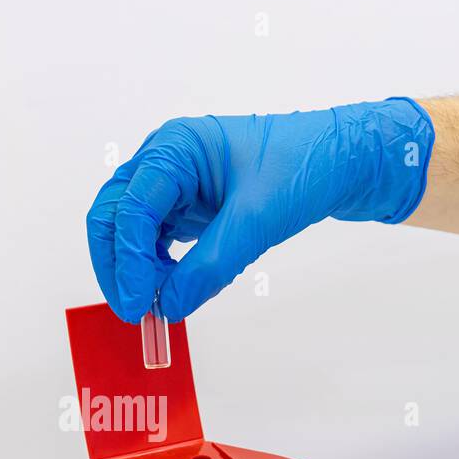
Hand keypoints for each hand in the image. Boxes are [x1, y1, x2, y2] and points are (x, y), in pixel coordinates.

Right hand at [86, 98, 434, 322]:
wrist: (344, 160)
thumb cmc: (307, 164)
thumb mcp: (258, 219)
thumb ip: (211, 265)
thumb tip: (170, 305)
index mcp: (175, 148)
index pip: (129, 209)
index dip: (128, 261)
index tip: (140, 304)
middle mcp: (166, 162)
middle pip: (114, 216)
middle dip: (118, 266)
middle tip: (134, 310)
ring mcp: (175, 185)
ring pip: (130, 232)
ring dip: (136, 270)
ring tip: (158, 304)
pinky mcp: (189, 207)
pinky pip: (156, 241)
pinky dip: (157, 269)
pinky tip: (173, 290)